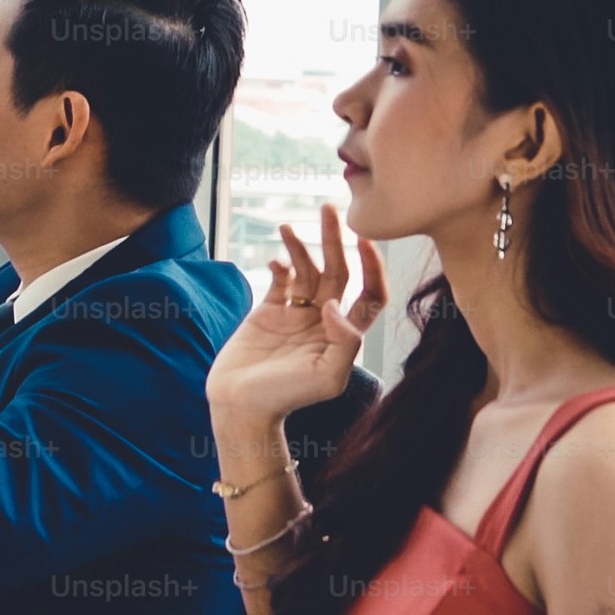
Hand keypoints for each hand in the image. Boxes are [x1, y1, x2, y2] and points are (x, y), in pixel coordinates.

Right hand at [209, 202, 386, 429]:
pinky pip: (279, 281)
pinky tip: (276, 258)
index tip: (363, 240)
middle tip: (328, 209)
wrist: (242, 406)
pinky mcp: (267, 313)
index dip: (372, 266)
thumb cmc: (287, 397)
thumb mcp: (328, 378)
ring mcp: (296, 315)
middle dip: (335, 240)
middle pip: (339, 271)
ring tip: (289, 225)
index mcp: (345, 334)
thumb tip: (337, 304)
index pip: (370, 293)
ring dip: (302, 246)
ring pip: (307, 271)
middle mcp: (324, 320)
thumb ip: (345, 341)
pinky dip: (279, 264)